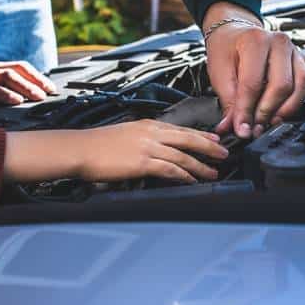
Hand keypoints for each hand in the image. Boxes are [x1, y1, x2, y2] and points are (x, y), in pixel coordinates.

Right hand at [76, 120, 227, 183]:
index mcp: (147, 124)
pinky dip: (184, 175)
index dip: (200, 135)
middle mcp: (150, 133)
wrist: (79, 149)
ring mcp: (147, 147)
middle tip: (224, 153)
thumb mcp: (125, 134)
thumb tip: (155, 151)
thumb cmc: (96, 145)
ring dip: (201, 165)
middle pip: (188, 138)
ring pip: (183, 156)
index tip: (213, 139)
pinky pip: (170, 169)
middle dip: (209, 146)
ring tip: (213, 171)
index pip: (180, 129)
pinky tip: (192, 180)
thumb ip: (143, 140)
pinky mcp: (142, 162)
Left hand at [203, 5, 304, 139]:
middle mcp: (280, 43)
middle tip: (256, 126)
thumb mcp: (219, 73)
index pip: (253, 84)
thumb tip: (237, 128)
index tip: (242, 129)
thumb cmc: (228, 50)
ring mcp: (296, 50)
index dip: (246, 111)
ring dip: (288, 108)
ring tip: (272, 119)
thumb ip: (229, 103)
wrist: (236, 34)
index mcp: (255, 41)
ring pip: (304, 84)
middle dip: (268, 112)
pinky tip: (291, 102)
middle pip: (282, 85)